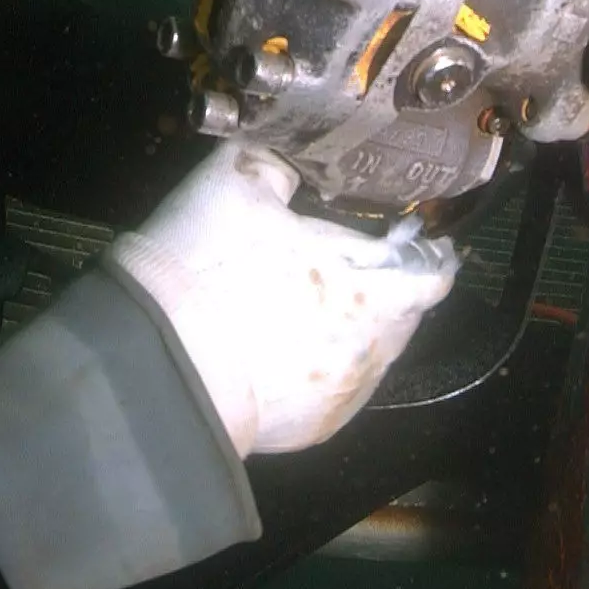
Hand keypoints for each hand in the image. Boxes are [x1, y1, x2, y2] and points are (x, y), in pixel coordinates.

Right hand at [107, 142, 460, 454]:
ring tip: (308, 309)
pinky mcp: (312, 430)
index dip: (427, 254)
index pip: (434, 274)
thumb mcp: (234, 180)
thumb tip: (291, 157)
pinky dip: (319, 368)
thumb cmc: (205, 266)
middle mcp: (371, 352)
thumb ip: (276, 161)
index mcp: (371, 292)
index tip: (414, 242)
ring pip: (370, 356)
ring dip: (352, 331)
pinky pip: (333, 392)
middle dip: (385, 291)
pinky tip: (282, 351)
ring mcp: (342, 397)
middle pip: (404, 317)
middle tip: (344, 268)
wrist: (154, 360)